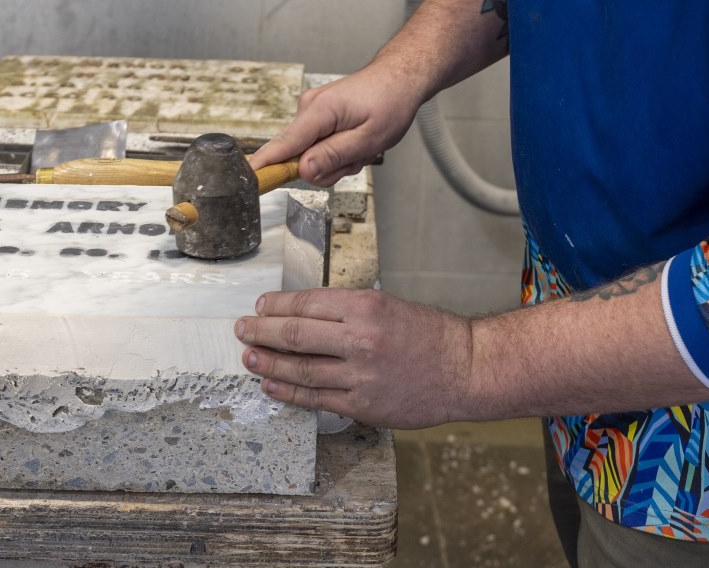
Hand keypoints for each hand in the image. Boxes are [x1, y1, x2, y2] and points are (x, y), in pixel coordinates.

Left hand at [235, 288, 479, 428]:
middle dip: (262, 331)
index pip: (307, 303)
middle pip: (295, 335)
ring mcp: (361, 375)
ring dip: (268, 363)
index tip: (260, 307)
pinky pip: (316, 398)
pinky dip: (289, 391)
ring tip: (250, 358)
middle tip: (243, 329)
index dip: (277, 306)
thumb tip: (304, 315)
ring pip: (300, 369)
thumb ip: (348, 310)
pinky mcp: (363, 405)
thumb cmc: (431, 335)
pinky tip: (273, 385)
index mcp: (366, 307)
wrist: (465, 369)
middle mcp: (361, 339)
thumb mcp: (389, 305)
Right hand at [249, 62, 425, 183]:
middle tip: (358, 157)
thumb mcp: (369, 138)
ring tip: (362, 145)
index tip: (247, 180)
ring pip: (312, 154)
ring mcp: (311, 110)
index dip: (265, 165)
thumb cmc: (390, 102)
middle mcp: (308, 108)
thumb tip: (302, 170)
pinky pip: (319, 144)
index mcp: (319, 111)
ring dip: (338, 158)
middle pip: (299, 156)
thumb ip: (335, 155)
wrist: (399, 78)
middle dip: (329, 166)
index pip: (283, 144)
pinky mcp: (317, 115)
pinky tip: (357, 140)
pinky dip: (339, 149)